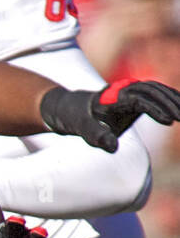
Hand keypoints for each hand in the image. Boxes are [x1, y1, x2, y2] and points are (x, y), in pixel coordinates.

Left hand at [41, 80, 179, 151]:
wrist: (68, 107)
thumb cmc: (75, 118)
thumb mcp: (82, 129)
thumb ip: (97, 136)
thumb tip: (113, 148)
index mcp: (114, 96)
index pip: (141, 100)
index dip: (156, 109)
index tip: (169, 121)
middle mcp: (124, 89)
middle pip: (153, 91)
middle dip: (170, 103)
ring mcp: (128, 91)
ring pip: (155, 90)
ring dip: (172, 99)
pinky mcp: (131, 96)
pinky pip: (152, 94)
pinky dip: (166, 99)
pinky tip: (178, 108)